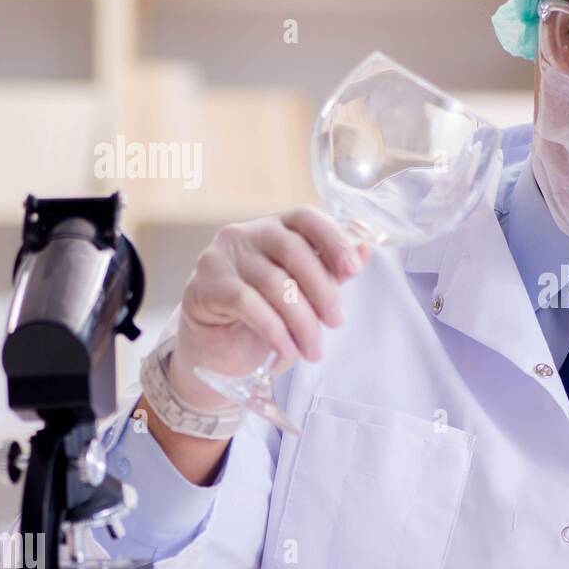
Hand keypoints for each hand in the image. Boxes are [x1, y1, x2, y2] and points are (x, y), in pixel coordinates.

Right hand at [170, 208, 368, 410]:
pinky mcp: (205, 285)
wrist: (215, 347)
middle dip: (322, 290)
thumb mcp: (302, 292)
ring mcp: (222, 256)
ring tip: (313, 350)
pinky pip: (248, 304)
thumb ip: (329, 271)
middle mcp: (246, 234)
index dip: (334, 240)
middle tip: (337, 322)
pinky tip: (288, 349)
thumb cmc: (263, 312)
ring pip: (274, 282)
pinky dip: (274, 330)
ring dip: (301, 321)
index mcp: (276, 227)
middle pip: (293, 251)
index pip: (306, 218)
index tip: (353, 270)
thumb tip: (364, 249)